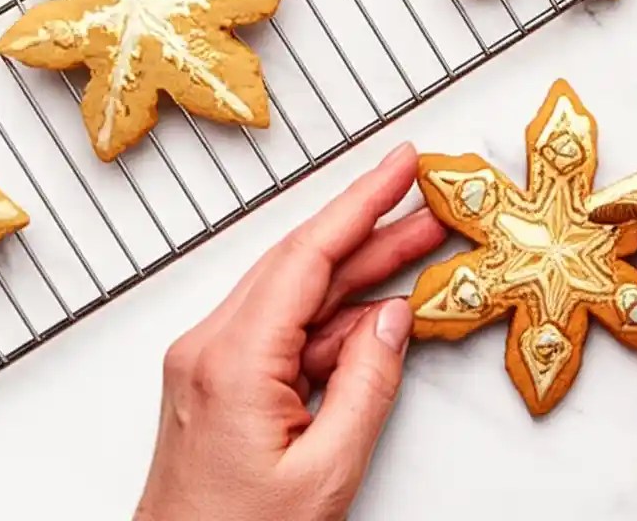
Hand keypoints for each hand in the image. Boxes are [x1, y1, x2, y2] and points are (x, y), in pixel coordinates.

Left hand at [135, 143, 445, 520]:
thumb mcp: (326, 470)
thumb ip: (367, 385)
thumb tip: (393, 320)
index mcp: (232, 362)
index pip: (306, 256)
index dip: (360, 202)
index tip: (399, 166)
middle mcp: (210, 350)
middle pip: (302, 265)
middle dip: (370, 229)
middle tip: (426, 204)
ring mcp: (210, 365)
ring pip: (296, 295)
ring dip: (357, 273)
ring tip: (418, 247)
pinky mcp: (218, 383)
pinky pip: (285, 332)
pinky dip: (335, 321)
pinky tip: (377, 316)